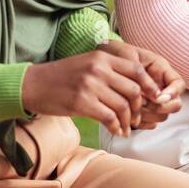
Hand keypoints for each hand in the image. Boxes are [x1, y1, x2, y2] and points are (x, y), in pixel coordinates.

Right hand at [21, 47, 170, 138]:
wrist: (33, 84)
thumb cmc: (62, 77)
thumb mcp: (87, 64)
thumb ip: (109, 70)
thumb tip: (136, 85)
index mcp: (102, 56)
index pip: (137, 69)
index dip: (150, 85)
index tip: (155, 97)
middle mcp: (98, 68)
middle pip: (133, 89)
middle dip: (139, 107)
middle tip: (137, 118)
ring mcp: (90, 85)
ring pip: (123, 106)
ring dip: (128, 121)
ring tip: (126, 128)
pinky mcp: (82, 102)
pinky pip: (109, 117)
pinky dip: (116, 126)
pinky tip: (116, 131)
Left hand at [94, 40, 184, 129]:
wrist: (101, 57)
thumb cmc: (114, 53)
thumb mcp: (128, 57)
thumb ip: (142, 74)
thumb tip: (156, 96)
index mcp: (161, 69)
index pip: (179, 84)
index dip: (173, 93)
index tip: (158, 97)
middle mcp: (160, 85)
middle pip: (175, 104)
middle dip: (161, 108)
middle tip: (142, 104)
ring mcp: (152, 99)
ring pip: (162, 115)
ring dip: (149, 116)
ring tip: (130, 108)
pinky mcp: (143, 110)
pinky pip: (149, 123)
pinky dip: (141, 123)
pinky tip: (128, 117)